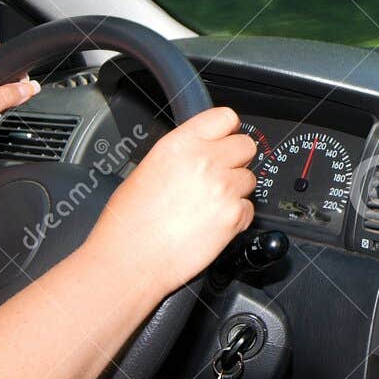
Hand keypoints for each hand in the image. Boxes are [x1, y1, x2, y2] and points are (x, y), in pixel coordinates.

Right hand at [79, 106, 256, 297]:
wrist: (130, 261)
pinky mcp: (234, 216)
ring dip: (235, 190)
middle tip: (218, 176)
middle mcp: (205, 161)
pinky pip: (249, 208)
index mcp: (180, 144)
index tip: (225, 139)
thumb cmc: (129, 222)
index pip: (225, 117)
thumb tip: (201, 150)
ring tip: (208, 205)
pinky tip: (212, 224)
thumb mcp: (147, 169)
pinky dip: (236, 217)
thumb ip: (182, 153)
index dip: (227, 131)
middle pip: (246, 146)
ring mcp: (223, 188)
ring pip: (250, 179)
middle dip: (236, 160)